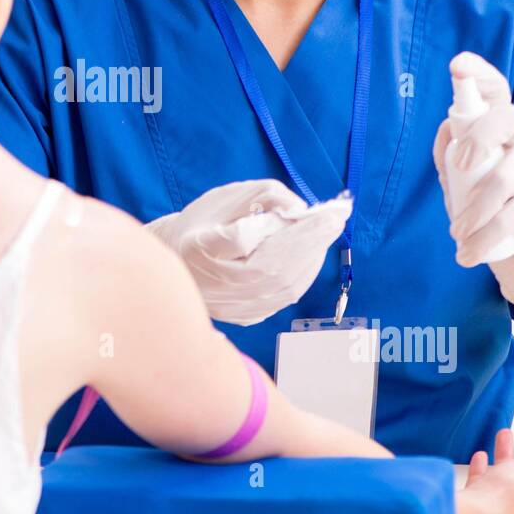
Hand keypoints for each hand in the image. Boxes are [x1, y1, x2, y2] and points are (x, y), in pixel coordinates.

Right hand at [146, 179, 351, 325]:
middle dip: (313, 241)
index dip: (292, 231)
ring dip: (312, 257)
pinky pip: (285, 295)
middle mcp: (219, 287)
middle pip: (277, 269)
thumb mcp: (224, 199)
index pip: (252, 244)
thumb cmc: (199, 226)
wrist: (176, 263)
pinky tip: (311, 252)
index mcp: (204, 253)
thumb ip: (261, 197)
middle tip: (337, 217)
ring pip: (287, 286)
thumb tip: (298, 209)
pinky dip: (304, 272)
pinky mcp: (248, 316)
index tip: (320, 212)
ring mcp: (235, 307)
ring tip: (326, 230)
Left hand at [432, 51, 513, 313]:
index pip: (495, 91)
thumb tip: (446, 129)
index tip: (458, 66)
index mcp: (499, 128)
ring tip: (456, 235)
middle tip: (460, 165)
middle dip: (478, 138)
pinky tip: (467, 254)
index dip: (479, 75)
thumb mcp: (462, 179)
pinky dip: (481, 240)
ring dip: (471, 212)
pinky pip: (510, 217)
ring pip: (503, 178)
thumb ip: (450, 153)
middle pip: (506, 119)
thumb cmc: (489, 205)